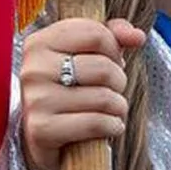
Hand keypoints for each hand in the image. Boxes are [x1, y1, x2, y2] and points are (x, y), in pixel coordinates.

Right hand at [18, 17, 144, 169]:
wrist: (41, 135)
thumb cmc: (68, 89)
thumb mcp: (85, 55)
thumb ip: (111, 35)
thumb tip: (137, 36)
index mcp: (39, 42)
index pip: (95, 34)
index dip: (113, 49)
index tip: (111, 61)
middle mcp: (33, 69)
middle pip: (103, 67)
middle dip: (118, 81)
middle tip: (112, 89)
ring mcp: (36, 100)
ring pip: (103, 97)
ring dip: (118, 106)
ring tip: (110, 109)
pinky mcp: (42, 129)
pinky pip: (95, 123)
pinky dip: (112, 126)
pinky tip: (109, 126)